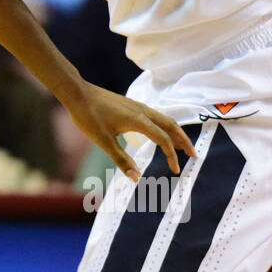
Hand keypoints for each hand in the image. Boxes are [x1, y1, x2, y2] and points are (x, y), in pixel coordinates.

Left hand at [66, 82, 195, 181]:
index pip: (163, 139)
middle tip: (193, 155)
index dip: (172, 155)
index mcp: (138, 120)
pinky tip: (160, 132)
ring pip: (164, 118)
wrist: (77, 93)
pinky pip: (156, 115)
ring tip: (181, 145)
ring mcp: (138, 106)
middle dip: (183, 140)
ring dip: (175, 131)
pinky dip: (165, 125)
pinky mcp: (132, 105)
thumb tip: (136, 178)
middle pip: (171, 125)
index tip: (175, 170)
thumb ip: (121, 160)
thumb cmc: (88, 116)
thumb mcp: (103, 141)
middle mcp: (142, 111)